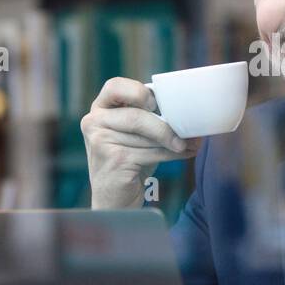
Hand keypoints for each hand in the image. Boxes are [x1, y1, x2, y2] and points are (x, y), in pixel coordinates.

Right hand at [79, 77, 202, 208]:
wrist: (114, 198)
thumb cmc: (130, 160)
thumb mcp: (136, 133)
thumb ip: (149, 117)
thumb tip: (188, 113)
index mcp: (99, 108)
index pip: (115, 86)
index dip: (138, 93)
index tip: (155, 105)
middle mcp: (94, 122)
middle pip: (137, 116)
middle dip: (166, 126)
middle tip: (189, 133)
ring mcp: (100, 142)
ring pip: (147, 136)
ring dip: (174, 141)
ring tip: (191, 144)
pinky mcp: (113, 160)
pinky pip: (150, 152)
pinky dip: (172, 153)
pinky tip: (184, 153)